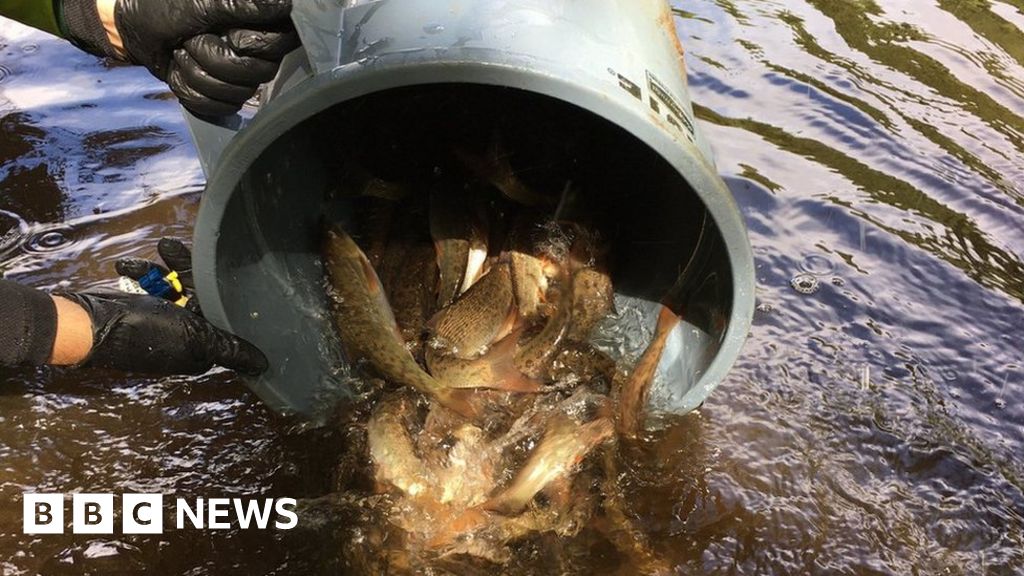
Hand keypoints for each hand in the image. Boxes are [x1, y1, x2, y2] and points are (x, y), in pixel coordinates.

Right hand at [52, 238, 267, 375]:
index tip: (226, 271)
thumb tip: (262, 365)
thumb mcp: (196, 339)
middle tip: (176, 248)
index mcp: (203, 345)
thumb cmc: (147, 333)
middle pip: (203, 294)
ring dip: (168, 267)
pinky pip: (152, 284)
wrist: (89, 324)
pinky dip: (143, 273)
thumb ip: (229, 349)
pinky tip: (127, 266)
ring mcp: (163, 319)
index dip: (227, 294)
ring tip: (162, 246)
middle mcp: (185, 333)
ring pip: (178, 285)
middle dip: (193, 270)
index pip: (225, 316)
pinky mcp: (142, 306)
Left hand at [62, 0, 297, 116]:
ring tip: (182, 52)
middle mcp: (254, 48)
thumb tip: (285, 6)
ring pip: (236, 94)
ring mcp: (238, 73)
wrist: (132, 31)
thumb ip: (241, 5)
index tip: (225, 31)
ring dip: (197, 74)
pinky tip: (181, 71)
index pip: (278, 44)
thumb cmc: (160, 7)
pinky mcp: (222, 93)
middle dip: (213, 58)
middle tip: (191, 39)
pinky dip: (191, 91)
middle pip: (257, 74)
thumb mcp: (198, 3)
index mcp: (255, 20)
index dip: (249, 44)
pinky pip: (220, 108)